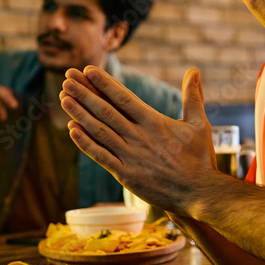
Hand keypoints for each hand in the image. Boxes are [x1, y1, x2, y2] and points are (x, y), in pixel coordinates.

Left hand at [60, 65, 218, 216]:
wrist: (199, 194)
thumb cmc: (200, 159)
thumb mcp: (199, 124)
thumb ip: (193, 96)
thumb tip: (193, 70)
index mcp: (154, 122)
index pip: (123, 97)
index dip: (104, 83)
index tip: (88, 70)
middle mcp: (138, 137)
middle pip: (105, 111)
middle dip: (84, 93)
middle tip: (67, 78)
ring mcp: (130, 156)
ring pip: (99, 131)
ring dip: (79, 114)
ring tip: (64, 98)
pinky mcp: (125, 174)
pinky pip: (101, 156)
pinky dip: (85, 142)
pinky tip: (72, 129)